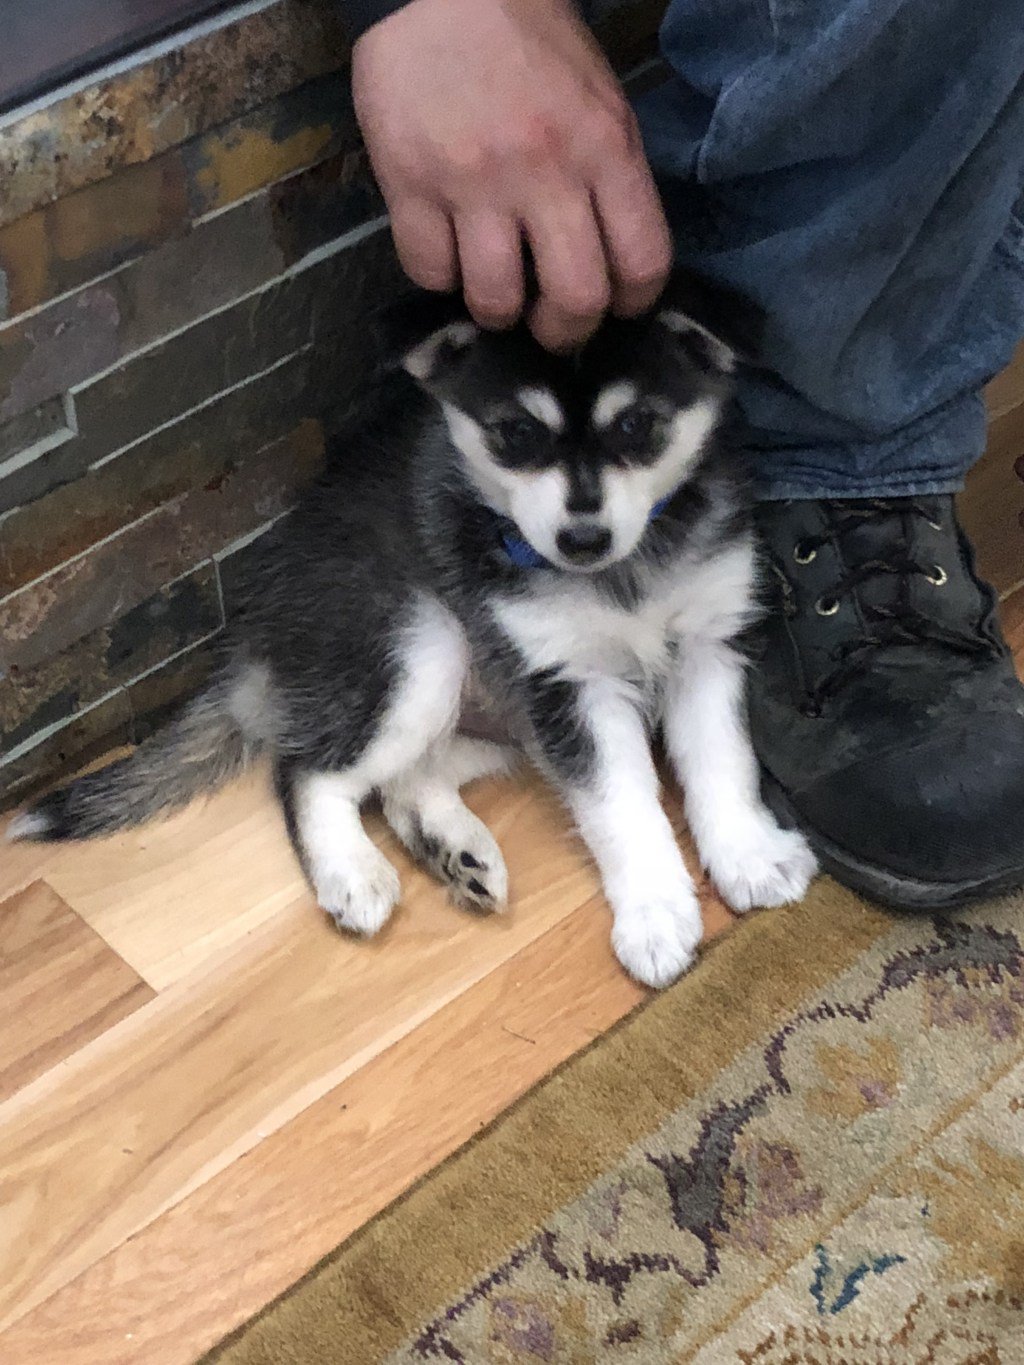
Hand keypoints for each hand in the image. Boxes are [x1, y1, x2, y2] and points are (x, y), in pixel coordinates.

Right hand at [352, 0, 671, 349]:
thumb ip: (610, 181)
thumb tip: (608, 267)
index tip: (614, 306)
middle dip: (565, 331)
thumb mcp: (599, 104)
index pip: (642, 262)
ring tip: (493, 286)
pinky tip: (446, 248)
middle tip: (548, 323)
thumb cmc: (531, 47)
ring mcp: (474, 182)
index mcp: (605, 148)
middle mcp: (546, 171)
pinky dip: (440, 276)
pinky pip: (429, 273)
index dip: (632, 303)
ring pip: (496, 300)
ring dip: (498, 310)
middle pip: (576, 300)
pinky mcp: (410, 185)